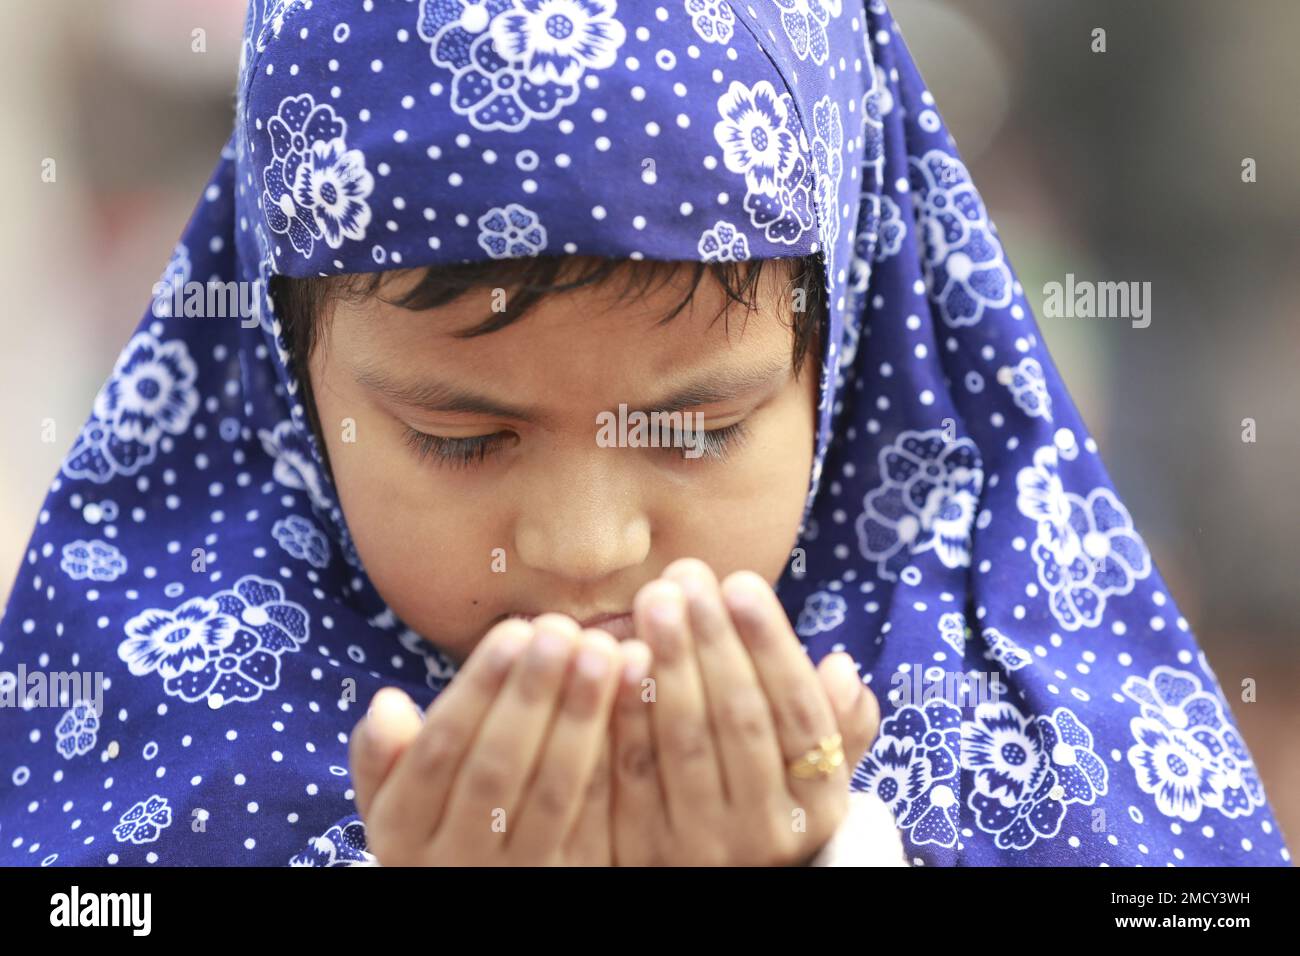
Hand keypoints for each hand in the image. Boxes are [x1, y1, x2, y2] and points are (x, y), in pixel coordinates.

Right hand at [349, 614, 621, 864]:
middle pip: (497, 769)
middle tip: (562, 628)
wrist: (482, 890)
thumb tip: (386, 703)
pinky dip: (619, 749)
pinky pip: (601, 814)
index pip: (438, 753)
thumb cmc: (435, 826)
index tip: (513, 632)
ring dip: (582, 715)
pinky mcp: (573, 875)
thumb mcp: (393, 802)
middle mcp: (457, 861)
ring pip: (554, 791)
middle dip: (532, 694)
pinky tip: (637, 689)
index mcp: (402, 833)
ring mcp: (519, 874)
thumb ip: (383, 757)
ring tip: (604, 648)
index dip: (476, 691)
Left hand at [610, 559, 880, 865]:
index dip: (771, 645)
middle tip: (688, 575)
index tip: (741, 583)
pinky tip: (618, 656)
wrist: (706, 881)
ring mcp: (702, 844)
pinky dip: (626, 710)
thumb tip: (842, 668)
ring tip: (655, 597)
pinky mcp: (642, 850)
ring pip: (686, 739)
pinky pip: (631, 771)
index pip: (800, 713)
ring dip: (670, 661)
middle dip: (713, 639)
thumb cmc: (763, 801)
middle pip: (741, 719)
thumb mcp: (815, 775)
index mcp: (818, 804)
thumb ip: (834, 726)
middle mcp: (767, 831)